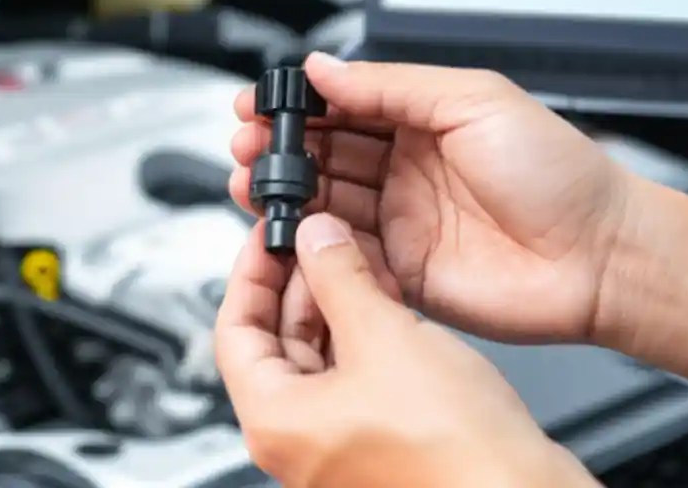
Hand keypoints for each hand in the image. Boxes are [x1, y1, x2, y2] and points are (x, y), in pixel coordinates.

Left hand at [215, 214, 595, 487]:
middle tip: (318, 237)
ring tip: (355, 258)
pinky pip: (352, 376)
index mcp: (275, 423)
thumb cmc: (454, 451)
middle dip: (298, 283)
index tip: (270, 235)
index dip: (251, 272)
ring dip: (334, 304)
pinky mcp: (376, 443)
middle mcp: (297, 441)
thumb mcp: (384, 336)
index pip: (233, 330)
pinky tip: (385, 299)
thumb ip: (340, 276)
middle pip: (274, 342)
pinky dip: (361, 334)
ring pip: (316, 357)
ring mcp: (336, 445)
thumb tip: (316, 238)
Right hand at [229, 53, 635, 343]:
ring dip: (285, 192)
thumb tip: (325, 68)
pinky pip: (344, 256)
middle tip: (248, 146)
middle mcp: (408, 170)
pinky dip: (311, 244)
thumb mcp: (473, 101)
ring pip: (326, 203)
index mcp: (425, 121)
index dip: (299, 105)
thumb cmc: (558, 173)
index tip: (259, 104)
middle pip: (326, 154)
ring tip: (252, 183)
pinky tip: (288, 229)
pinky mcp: (402, 273)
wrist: (600, 256)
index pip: (346, 105)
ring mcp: (403, 222)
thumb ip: (393, 85)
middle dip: (280, 148)